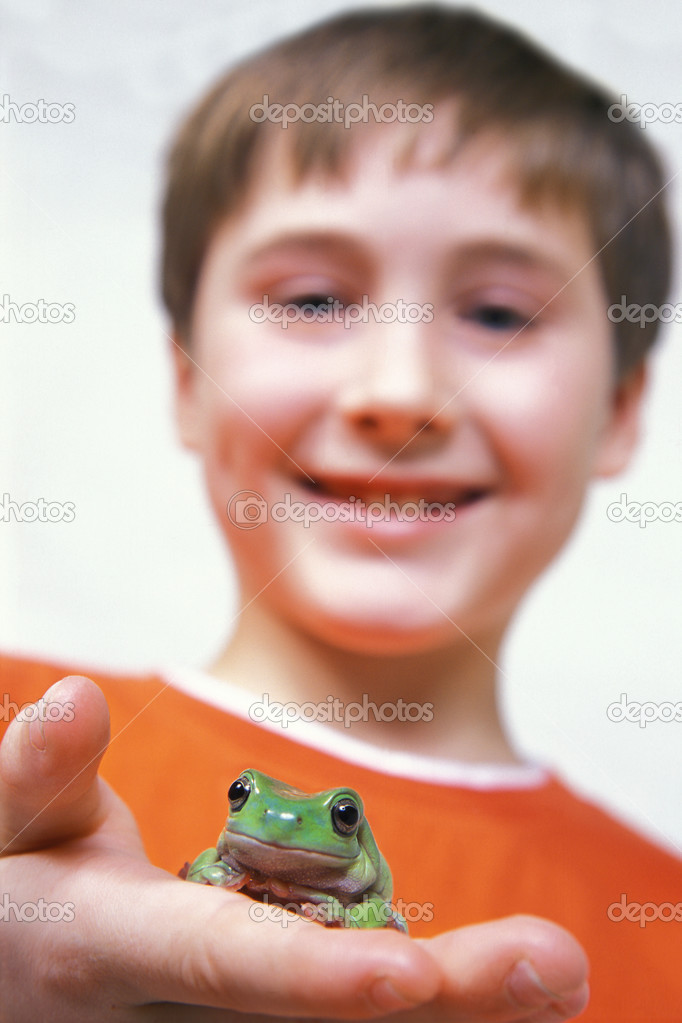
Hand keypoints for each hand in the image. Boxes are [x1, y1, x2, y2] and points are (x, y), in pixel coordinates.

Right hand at [0, 675, 587, 1020]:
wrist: (20, 976)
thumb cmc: (15, 897)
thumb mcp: (8, 833)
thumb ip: (36, 774)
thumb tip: (73, 701)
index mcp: (116, 955)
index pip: (224, 965)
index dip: (315, 980)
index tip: (413, 975)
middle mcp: (181, 1015)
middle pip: (319, 1016)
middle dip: (442, 1002)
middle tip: (554, 966)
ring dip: (460, 1011)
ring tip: (556, 976)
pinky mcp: (246, 1018)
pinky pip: (337, 1014)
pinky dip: (426, 1007)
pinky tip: (499, 990)